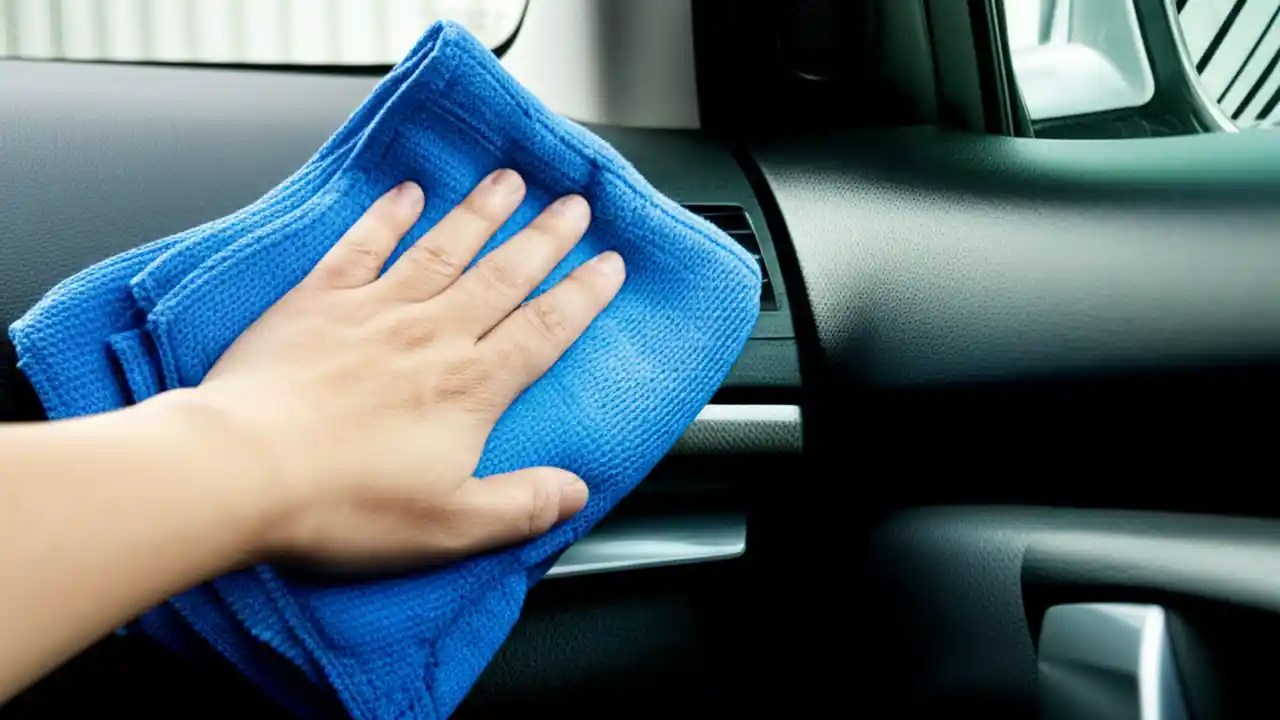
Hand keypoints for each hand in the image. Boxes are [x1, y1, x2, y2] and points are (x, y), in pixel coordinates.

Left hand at [182, 171, 623, 569]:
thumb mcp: (449, 525)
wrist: (242, 469)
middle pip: (503, 275)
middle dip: (545, 238)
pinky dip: (388, 216)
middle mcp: (432, 336)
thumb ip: (520, 504)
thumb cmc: (341, 503)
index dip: (582, 296)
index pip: (543, 331)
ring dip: (481, 212)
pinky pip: (362, 246)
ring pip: (443, 248)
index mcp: (470, 388)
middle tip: (575, 206)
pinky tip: (408, 193)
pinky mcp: (319, 303)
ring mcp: (375, 312)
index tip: (609, 265)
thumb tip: (575, 492)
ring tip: (510, 181)